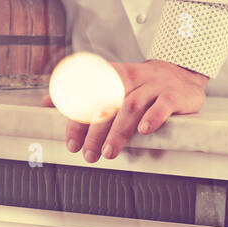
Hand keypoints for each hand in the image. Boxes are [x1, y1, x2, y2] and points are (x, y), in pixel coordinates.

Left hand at [43, 59, 208, 162]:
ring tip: (108, 152)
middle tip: (87, 154)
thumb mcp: (110, 82)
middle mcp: (132, 79)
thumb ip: (79, 92)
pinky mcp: (173, 95)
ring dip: (119, 131)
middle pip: (109, 104)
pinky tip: (144, 130)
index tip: (72, 143)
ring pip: (132, 106)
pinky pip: (163, 105)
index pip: (90, 96)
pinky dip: (153, 117)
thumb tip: (47, 102)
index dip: (78, 120)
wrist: (180, 72)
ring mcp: (154, 86)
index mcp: (114, 75)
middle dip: (95, 132)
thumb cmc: (141, 83)